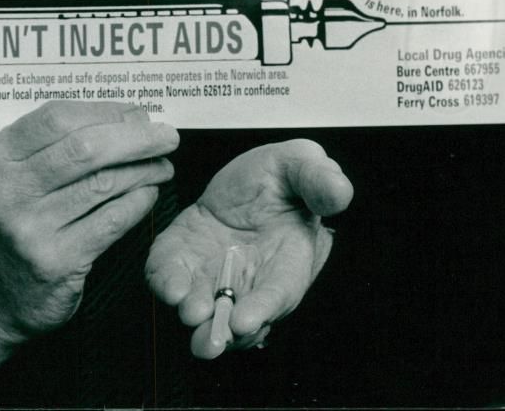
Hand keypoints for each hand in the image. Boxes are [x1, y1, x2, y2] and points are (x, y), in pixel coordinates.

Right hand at [0, 100, 178, 340]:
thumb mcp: (15, 174)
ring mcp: (31, 228)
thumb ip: (56, 143)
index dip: (105, 111)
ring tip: (163, 165)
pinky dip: (139, 202)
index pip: (58, 117)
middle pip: (85, 147)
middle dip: (135, 137)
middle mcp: (9, 190)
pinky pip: (112, 221)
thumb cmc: (14, 221)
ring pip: (104, 183)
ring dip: (144, 170)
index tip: (136, 112)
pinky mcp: (57, 261)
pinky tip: (149, 194)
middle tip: (166, 136)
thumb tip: (126, 116)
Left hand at [145, 139, 352, 358]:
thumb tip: (338, 193)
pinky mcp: (184, 259)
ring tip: (188, 310)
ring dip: (193, 313)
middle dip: (220, 331)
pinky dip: (165, 281)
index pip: (278, 293)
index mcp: (287, 261)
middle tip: (208, 339)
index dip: (262, 309)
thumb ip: (319, 179)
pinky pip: (170, 275)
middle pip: (236, 318)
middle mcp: (249, 278)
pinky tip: (167, 282)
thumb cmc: (280, 177)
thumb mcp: (303, 165)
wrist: (246, 176)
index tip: (244, 321)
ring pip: (202, 306)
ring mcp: (213, 272)